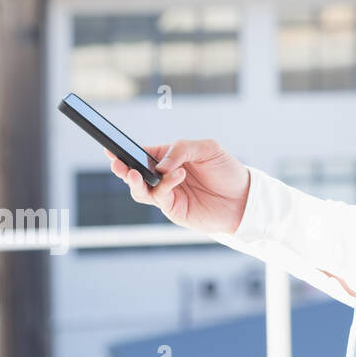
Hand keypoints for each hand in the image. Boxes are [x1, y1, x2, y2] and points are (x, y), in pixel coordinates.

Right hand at [104, 139, 250, 234]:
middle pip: (135, 173)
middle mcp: (164, 176)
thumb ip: (182, 149)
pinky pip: (159, 198)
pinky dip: (164, 186)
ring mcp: (167, 194)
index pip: (143, 154)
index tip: (111, 148)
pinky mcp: (173, 208)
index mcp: (170, 158)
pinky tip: (177, 175)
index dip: (126, 152)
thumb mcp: (208, 148)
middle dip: (122, 168)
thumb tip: (160, 165)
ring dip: (135, 181)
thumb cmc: (226, 170)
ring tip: (136, 172)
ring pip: (140, 189)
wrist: (243, 198)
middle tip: (116, 163)